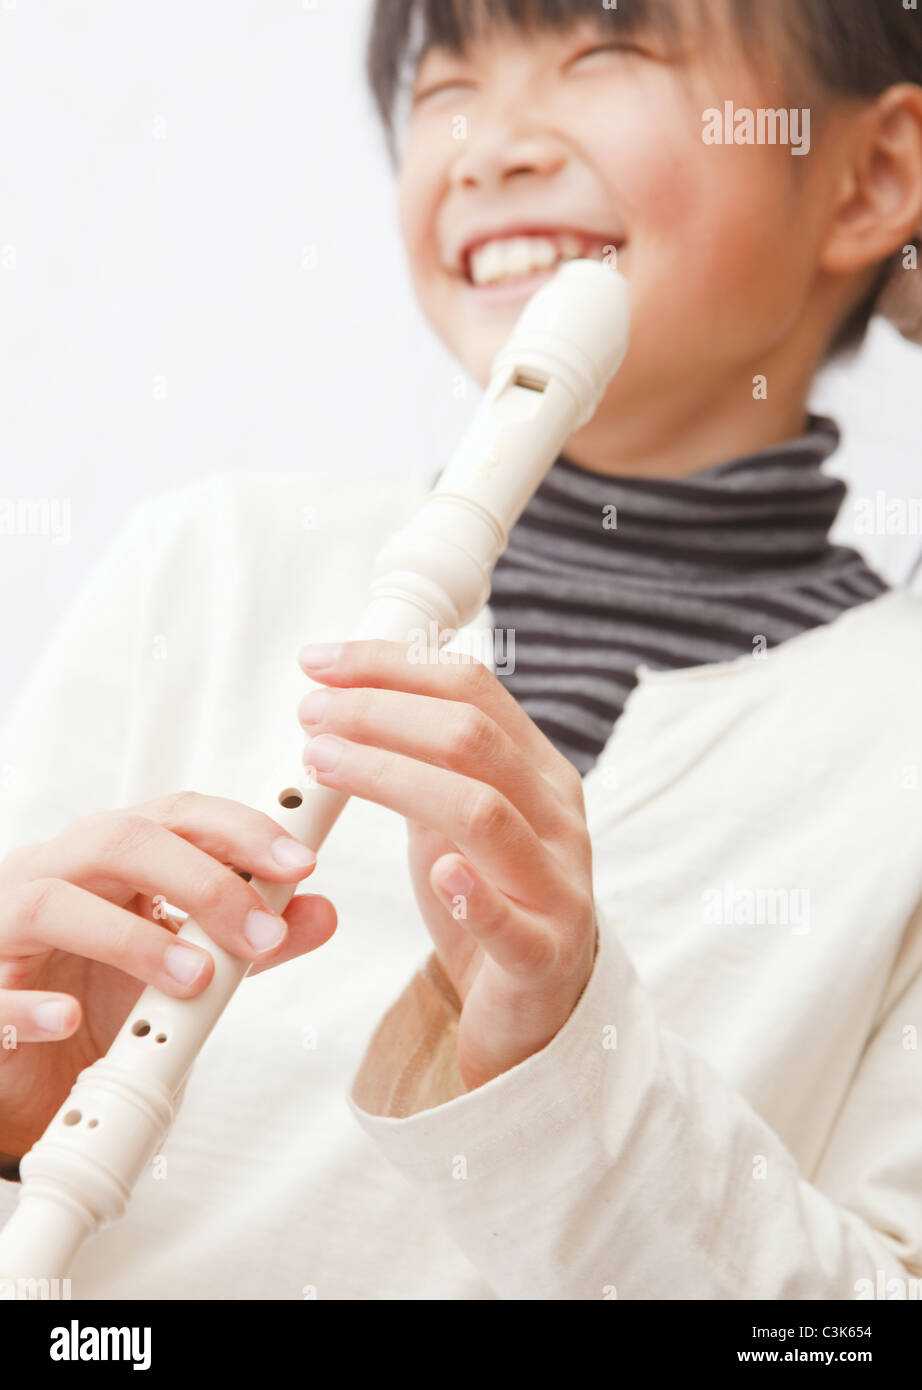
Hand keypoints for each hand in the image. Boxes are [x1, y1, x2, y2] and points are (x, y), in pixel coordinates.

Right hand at [0, 792, 336, 1156]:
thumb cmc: (103, 997)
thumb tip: (321, 912)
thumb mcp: (188, 968)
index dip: (240, 829)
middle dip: (202, 880)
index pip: (176, 816)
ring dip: (133, 939)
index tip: (300, 863)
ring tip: (195, 978)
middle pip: (120, 842)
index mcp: (108, 858)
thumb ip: (248, 940)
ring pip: (55, 902)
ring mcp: (5, 930)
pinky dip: (34, 1007)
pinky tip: (70, 1020)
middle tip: (260, 933)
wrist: (33, 1076)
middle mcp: (54, 875)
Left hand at [298, 640, 596, 1089]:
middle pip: (472, 738)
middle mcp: (556, 815)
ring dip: (394, 777)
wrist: (536, 1003)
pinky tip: (439, 874)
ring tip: (323, 763)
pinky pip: (512, 924)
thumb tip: (351, 696)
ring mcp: (556, 885)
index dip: (391, 665)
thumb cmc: (488, 896)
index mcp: (537, 770)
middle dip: (381, 713)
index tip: (318, 662)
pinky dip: (474, 895)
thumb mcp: (457, 815)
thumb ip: (425, 761)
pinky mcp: (542, 956)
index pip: (471, 689)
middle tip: (311, 713)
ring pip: (482, 812)